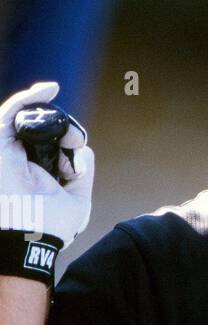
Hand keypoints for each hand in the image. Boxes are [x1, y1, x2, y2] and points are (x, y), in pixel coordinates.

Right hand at [0, 81, 93, 248]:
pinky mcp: (0, 144)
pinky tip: (50, 88)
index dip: (70, 140)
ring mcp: (9, 150)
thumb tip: (82, 147)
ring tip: (69, 133)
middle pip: (44, 128)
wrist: (30, 236)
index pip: (53, 142)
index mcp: (38, 170)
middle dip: (65, 129)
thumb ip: (83, 170)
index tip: (79, 147)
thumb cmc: (51, 224)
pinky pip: (12, 112)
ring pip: (30, 118)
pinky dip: (30, 98)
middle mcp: (22, 158)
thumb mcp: (78, 197)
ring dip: (54, 118)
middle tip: (75, 141)